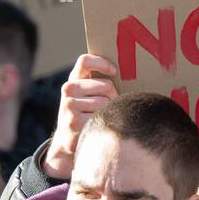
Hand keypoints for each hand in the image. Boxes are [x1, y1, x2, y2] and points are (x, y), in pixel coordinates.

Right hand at [43, 54, 118, 179]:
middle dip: (113, 96)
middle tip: (108, 105)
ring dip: (108, 110)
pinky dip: (104, 122)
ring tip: (99, 116)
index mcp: (74, 78)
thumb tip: (129, 72)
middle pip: (105, 85)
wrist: (69, 138)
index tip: (114, 72)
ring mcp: (69, 105)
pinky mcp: (73, 122)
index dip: (102, 63)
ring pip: (105, 103)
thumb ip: (100, 80)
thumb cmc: (88, 110)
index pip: (85, 61)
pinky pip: (101, 117)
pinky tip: (96, 125)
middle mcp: (68, 89)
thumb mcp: (89, 92)